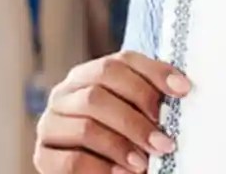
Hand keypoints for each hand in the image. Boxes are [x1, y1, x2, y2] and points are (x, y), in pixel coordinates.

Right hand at [33, 51, 190, 172]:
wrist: (95, 173)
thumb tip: (181, 88)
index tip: (182, 90)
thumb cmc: (119, 141)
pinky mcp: (43, 156)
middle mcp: (64, 94)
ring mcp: (50, 124)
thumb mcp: (133, 115)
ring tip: (144, 164)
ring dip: (121, 146)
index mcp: (86, 76)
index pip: (117, 63)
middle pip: (98, 93)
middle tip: (164, 143)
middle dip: (136, 119)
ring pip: (86, 127)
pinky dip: (101, 169)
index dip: (152, 73)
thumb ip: (146, 102)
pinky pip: (72, 161)